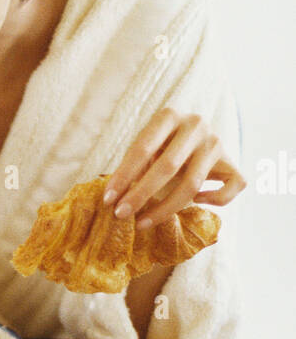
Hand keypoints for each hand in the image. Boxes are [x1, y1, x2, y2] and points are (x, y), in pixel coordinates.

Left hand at [102, 108, 245, 229]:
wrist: (194, 136)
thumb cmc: (161, 146)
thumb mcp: (145, 147)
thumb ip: (132, 167)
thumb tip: (112, 200)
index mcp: (169, 115)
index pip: (143, 148)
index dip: (123, 176)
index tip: (108, 200)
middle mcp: (196, 125)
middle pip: (167, 166)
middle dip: (140, 195)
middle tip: (121, 215)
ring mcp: (216, 143)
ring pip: (192, 183)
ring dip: (164, 209)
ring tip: (142, 223)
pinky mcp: (231, 162)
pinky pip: (232, 186)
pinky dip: (215, 199)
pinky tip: (197, 202)